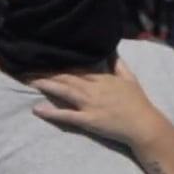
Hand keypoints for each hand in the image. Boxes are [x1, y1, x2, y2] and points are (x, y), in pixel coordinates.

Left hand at [31, 59, 167, 149]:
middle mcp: (94, 89)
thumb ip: (119, 64)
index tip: (48, 59)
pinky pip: (67, 115)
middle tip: (30, 68)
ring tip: (31, 80)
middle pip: (68, 78)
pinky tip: (38, 109)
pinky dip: (51, 112)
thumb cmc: (137, 101)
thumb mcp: (130, 78)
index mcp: (103, 79)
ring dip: (47, 86)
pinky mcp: (88, 120)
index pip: (79, 68)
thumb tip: (112, 50)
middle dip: (49, 73)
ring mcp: (90, 104)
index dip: (62, 64)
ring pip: (65, 91)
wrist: (142, 123)